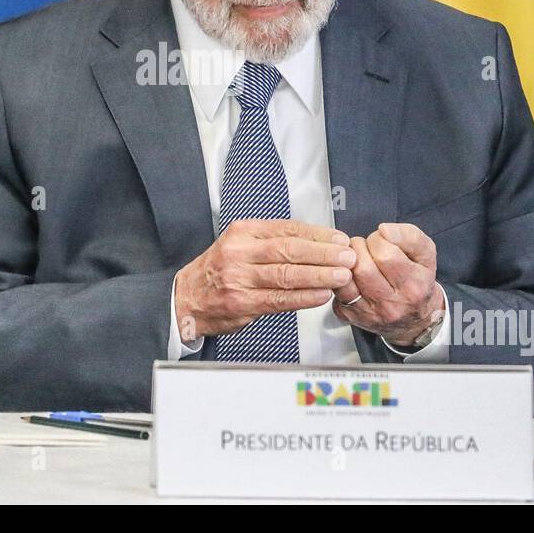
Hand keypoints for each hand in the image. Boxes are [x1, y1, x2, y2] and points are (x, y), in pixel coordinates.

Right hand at [173, 219, 355, 341]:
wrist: (187, 298)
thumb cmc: (218, 271)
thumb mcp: (240, 244)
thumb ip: (273, 241)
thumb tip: (317, 242)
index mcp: (243, 232)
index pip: (288, 229)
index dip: (318, 235)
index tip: (339, 239)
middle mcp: (240, 252)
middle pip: (289, 250)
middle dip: (323, 254)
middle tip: (347, 256)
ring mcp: (239, 278)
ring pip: (286, 275)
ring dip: (319, 275)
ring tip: (341, 275)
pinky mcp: (241, 303)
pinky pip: (279, 299)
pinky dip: (303, 298)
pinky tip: (321, 295)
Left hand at [332, 223, 444, 348]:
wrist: (414, 318)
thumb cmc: (418, 281)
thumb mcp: (426, 254)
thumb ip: (410, 236)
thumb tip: (384, 230)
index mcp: (413, 286)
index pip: (386, 255)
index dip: (378, 239)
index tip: (380, 240)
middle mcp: (392, 304)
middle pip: (363, 268)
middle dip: (359, 248)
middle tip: (365, 246)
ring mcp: (370, 314)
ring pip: (345, 281)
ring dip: (345, 261)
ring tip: (356, 257)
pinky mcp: (351, 317)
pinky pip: (335, 292)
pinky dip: (337, 277)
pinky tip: (349, 273)